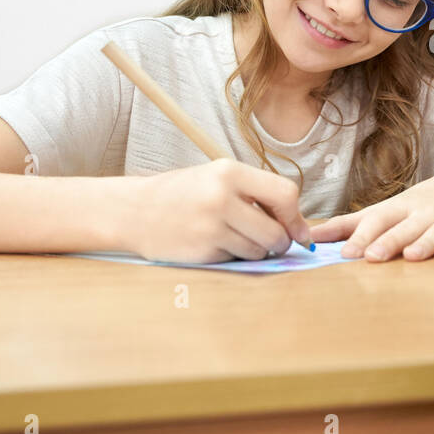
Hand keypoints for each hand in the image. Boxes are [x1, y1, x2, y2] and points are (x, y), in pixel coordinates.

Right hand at [117, 158, 312, 263]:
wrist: (134, 211)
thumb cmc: (184, 193)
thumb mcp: (218, 177)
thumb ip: (258, 194)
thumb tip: (299, 227)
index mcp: (229, 172)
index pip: (285, 194)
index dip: (296, 217)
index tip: (299, 231)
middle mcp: (221, 198)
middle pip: (276, 232)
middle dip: (280, 242)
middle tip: (272, 242)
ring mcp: (210, 227)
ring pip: (259, 251)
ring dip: (256, 251)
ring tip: (234, 237)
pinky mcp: (201, 252)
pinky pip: (236, 261)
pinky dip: (233, 257)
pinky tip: (214, 244)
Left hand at [310, 171, 433, 261]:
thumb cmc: (413, 207)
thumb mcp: (381, 212)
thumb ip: (347, 226)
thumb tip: (310, 236)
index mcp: (395, 209)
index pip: (375, 221)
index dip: (360, 236)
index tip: (345, 252)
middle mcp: (419, 212)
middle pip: (401, 226)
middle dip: (387, 240)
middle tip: (371, 256)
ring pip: (433, 231)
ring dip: (422, 242)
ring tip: (411, 255)